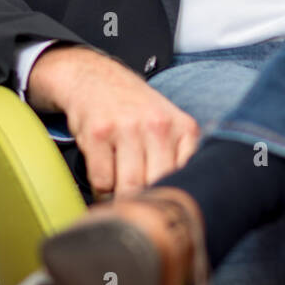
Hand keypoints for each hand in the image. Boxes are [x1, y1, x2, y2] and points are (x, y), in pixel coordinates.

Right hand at [27, 46, 200, 196]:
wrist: (95, 78)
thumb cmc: (135, 110)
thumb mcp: (170, 126)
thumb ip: (180, 159)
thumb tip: (182, 204)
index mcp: (184, 128)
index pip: (189, 177)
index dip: (175, 198)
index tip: (166, 206)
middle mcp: (158, 125)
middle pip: (159, 186)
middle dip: (147, 202)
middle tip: (140, 206)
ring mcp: (128, 128)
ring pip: (130, 187)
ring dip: (122, 199)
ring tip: (120, 194)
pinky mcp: (98, 134)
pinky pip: (102, 181)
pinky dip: (101, 190)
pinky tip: (105, 179)